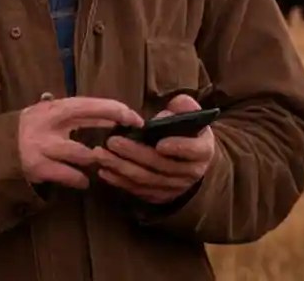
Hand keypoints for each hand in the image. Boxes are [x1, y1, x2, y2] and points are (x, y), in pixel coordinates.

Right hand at [19, 96, 143, 189]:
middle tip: (132, 134)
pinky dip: (79, 179)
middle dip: (115, 119)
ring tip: (102, 161)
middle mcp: (49, 122)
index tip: (135, 118)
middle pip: (88, 115)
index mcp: (54, 109)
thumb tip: (107, 112)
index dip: (115, 108)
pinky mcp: (39, 167)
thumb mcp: (45, 115)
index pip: (89, 103)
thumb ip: (73, 114)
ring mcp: (44, 145)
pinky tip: (83, 182)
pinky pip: (69, 175)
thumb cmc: (26, 131)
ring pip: (83, 152)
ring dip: (96, 158)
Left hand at [94, 94, 214, 204]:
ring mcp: (175, 188)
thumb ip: (182, 107)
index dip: (178, 147)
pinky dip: (120, 182)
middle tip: (113, 142)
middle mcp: (191, 173)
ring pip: (147, 180)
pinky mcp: (160, 196)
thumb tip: (164, 115)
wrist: (192, 160)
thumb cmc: (187, 131)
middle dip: (135, 154)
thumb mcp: (190, 115)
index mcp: (202, 150)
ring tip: (101, 156)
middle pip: (161, 165)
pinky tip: (104, 171)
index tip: (160, 143)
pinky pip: (139, 191)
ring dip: (122, 168)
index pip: (193, 150)